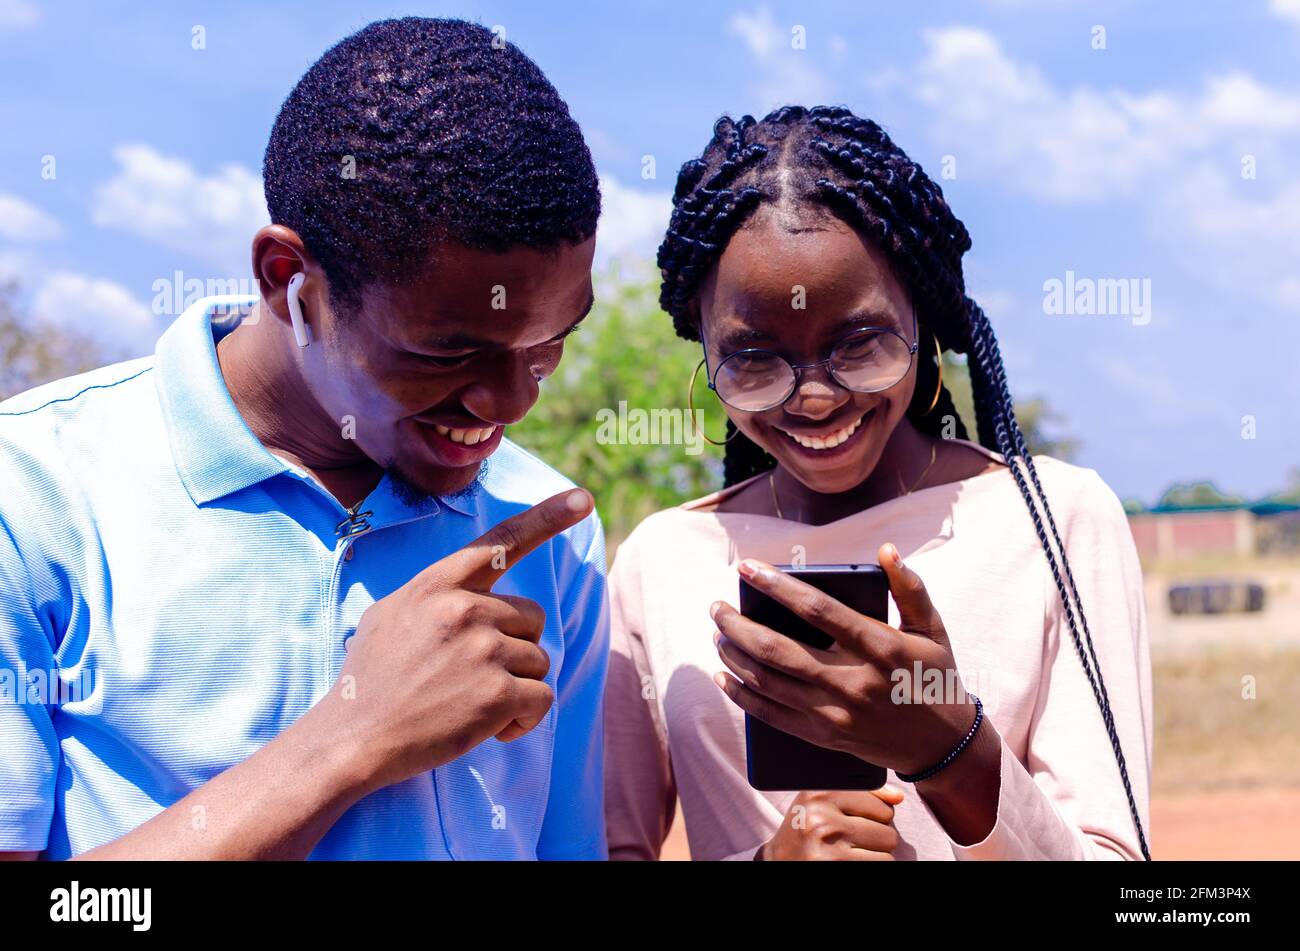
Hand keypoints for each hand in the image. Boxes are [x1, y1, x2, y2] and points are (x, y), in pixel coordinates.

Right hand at [325, 488, 593, 793]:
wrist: (352, 737)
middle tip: (472, 674)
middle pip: (532, 618)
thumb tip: (476, 593)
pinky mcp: (498, 693)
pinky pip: (542, 698)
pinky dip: (522, 719)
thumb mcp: (391, 614)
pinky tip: (487, 728)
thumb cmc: (371, 678)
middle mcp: (466, 608)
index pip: (502, 542)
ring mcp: (484, 649)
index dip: (547, 517)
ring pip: (538, 661)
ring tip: (469, 703)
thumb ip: (438, 595)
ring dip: (515, 687)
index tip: (583, 499)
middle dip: (514, 647)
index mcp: (440, 584)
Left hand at [712, 543, 976, 776]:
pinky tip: (724, 677)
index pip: (818, 609)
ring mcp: (836, 713)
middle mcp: (854, 681)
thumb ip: (909, 588)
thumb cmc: (934, 676)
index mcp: (880, 647)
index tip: (747, 567)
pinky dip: (742, 696)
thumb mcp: (932, 629)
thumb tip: (886, 550)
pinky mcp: (824, 737)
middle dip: (738, 625)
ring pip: (769, 683)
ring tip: (718, 634)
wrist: (942, 745)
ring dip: (735, 656)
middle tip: (716, 607)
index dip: (778, 585)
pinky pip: (771, 717)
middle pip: (780, 649)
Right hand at [760, 787, 904, 860]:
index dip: (874, 817)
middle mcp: (821, 818)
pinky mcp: (834, 867)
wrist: (778, 861)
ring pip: (887, 855)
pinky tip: (849, 863)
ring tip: (850, 853)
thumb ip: (863, 794)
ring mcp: (828, 847)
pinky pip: (879, 867)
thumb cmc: (807, 829)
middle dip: (876, 839)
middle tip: (851, 841)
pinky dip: (870, 866)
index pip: (880, 805)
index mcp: (819, 794)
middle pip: (887, 830)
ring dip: (874, 857)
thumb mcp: (823, 802)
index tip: (852, 822)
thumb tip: (898, 797)